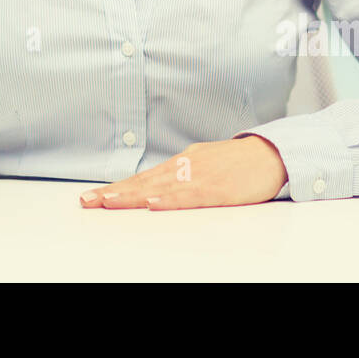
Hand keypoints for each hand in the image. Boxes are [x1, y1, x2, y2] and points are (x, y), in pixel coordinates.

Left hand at [78, 135, 287, 209]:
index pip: (142, 178)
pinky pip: (189, 196)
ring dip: (132, 195)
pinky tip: (153, 204)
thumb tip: (158, 188)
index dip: (118, 188)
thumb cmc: (239, 163)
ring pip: (159, 188)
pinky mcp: (217, 188)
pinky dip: (170, 200)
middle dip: (114, 193)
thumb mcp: (205, 165)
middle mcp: (184, 166)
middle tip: (87, 202)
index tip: (94, 197)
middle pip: (143, 182)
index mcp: (181, 163)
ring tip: (108, 202)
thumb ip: (182, 176)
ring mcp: (200, 176)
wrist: (271, 154)